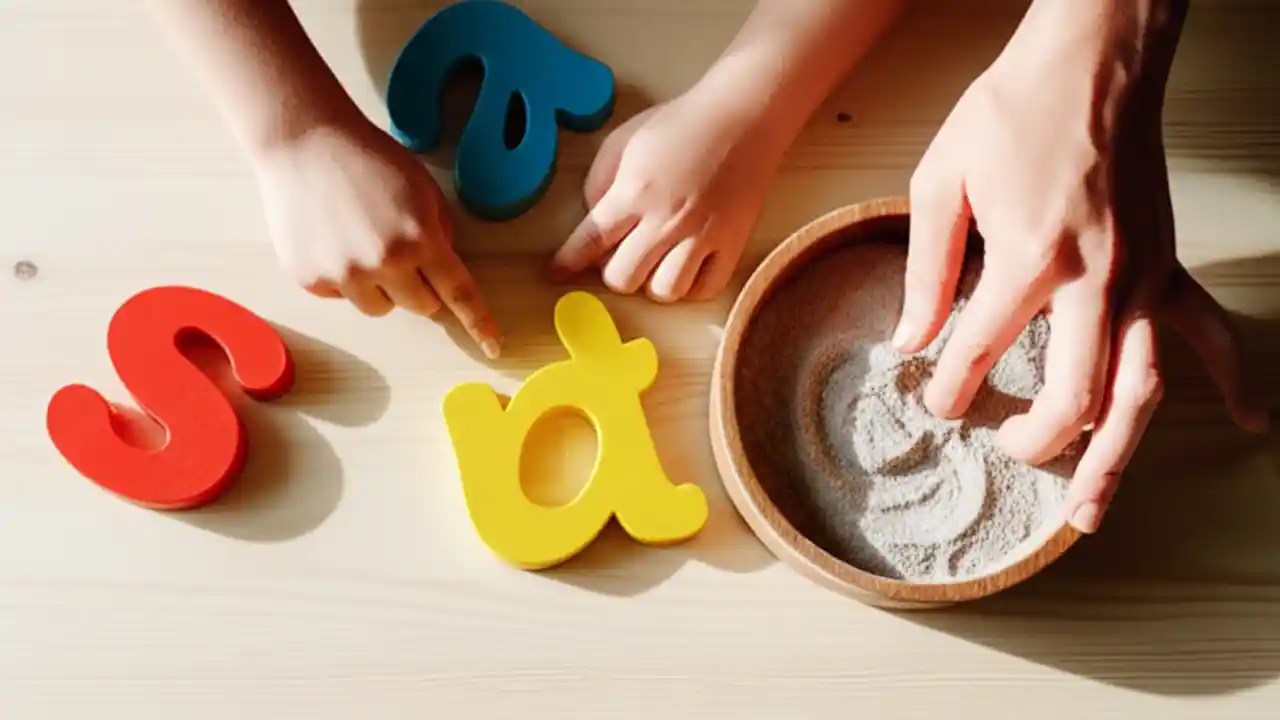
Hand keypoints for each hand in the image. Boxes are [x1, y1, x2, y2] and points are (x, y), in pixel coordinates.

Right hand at [252, 119, 501, 358]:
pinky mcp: (311, 280)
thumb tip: (442, 268)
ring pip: (381, 308)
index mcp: (419, 238)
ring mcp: (344, 276)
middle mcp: (383, 263)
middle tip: (399, 249)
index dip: (478, 322)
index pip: (458, 292)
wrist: (302, 143)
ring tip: (361, 242)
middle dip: (420, 285)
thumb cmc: (368, 159)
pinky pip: (343, 297)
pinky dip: (343, 278)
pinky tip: (331, 239)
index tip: (493, 347)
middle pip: (421, 306)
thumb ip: (440, 231)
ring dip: (381, 287)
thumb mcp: (422, 188)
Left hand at [548, 87, 781, 302]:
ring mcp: (702, 236)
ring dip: (651, 283)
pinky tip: (684, 268)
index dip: (568, 262)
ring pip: (664, 291)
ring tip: (654, 263)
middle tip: (620, 257)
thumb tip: (594, 222)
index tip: (557, 273)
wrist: (743, 116)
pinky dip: (689, 287)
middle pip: (623, 277)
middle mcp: (666, 220)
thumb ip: (600, 182)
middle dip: (613, 273)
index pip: (591, 240)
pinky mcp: (732, 244)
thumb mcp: (624, 139)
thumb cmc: (680, 124)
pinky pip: (704, 289)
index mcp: (635, 191)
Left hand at [894, 0, 1267, 532]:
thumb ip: (926, 270)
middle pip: (1073, 397)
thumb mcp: (941, 181)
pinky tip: (1245, 421)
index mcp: (1028, 258)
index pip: (976, 353)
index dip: (947, 388)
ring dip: (1117, 456)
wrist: (1091, 60)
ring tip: (1090, 510)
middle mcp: (1095, 280)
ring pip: (1139, 389)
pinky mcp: (1165, 264)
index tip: (932, 400)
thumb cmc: (1011, 112)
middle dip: (1038, 442)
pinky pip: (1207, 331)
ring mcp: (1141, 276)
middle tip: (1011, 456)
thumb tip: (910, 339)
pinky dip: (1230, 378)